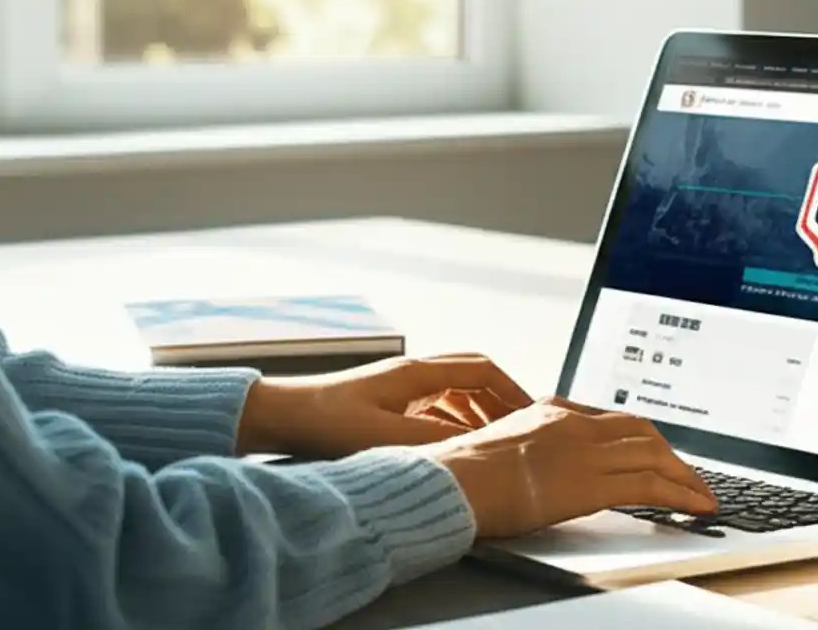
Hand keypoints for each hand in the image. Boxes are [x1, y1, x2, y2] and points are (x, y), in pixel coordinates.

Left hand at [237, 354, 531, 457]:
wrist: (282, 416)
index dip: (513, 391)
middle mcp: (413, 373)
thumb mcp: (384, 437)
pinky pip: (437, 405)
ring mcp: (401, 386)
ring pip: (457, 391)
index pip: (482, 371)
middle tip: (526, 426)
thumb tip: (476, 445)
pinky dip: (458, 420)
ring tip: (500, 438)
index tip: (535, 414)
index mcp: (417, 373)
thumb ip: (434, 440)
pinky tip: (460, 444)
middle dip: (503, 399)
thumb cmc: (324, 422)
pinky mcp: (389, 402)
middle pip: (474, 376)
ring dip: (481, 411)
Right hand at [426, 397, 717, 537]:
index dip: (640, 438)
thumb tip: (536, 468)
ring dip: (685, 475)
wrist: (450, 482)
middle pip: (641, 430)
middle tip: (688, 473)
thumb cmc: (460, 472)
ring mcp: (584, 450)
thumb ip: (528, 449)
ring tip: (702, 494)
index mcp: (551, 410)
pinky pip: (650, 485)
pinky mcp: (591, 482)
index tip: (654, 453)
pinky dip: (680, 494)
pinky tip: (694, 506)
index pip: (610, 419)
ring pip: (655, 454)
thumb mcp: (498, 446)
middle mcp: (573, 422)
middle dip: (671, 452)